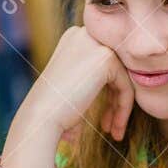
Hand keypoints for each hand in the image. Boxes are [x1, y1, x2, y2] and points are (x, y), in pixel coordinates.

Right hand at [20, 26, 135, 141]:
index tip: (105, 119)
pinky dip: (123, 108)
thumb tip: (119, 88)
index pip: (104, 64)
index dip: (108, 92)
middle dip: (115, 100)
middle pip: (116, 69)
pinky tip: (114, 127)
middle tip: (111, 127)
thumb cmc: (53, 109)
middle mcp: (83, 35)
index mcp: (74, 39)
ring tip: (114, 132)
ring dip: (120, 107)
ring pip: (123, 79)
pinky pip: (126, 86)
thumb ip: (94, 80)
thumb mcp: (74, 87)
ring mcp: (95, 43)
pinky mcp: (106, 57)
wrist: (41, 117)